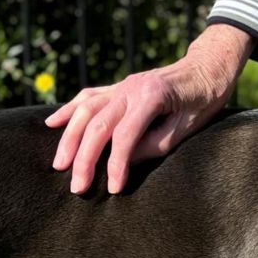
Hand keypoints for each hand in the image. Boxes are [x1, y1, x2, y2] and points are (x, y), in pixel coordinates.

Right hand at [46, 24, 254, 193]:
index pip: (126, 136)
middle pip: (98, 125)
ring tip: (59, 165)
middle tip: (77, 187)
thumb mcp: (186, 128)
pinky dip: (68, 110)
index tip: (113, 189)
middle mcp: (131, 88)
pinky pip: (87, 97)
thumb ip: (155, 145)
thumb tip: (125, 161)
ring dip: (70, 139)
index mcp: (152, 97)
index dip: (117, 165)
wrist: (206, 68)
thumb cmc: (203, 101)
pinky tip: (51, 124)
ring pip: (85, 110)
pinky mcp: (118, 87)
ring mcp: (122, 85)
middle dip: (85, 159)